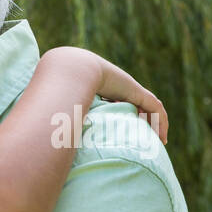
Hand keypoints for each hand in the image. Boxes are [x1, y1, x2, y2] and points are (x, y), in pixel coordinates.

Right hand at [41, 47, 167, 143]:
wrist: (74, 71)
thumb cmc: (65, 90)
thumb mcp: (66, 109)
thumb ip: (61, 120)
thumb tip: (50, 139)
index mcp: (103, 92)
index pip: (119, 105)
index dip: (125, 118)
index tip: (126, 134)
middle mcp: (118, 90)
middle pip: (137, 106)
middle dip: (144, 122)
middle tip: (147, 140)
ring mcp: (129, 90)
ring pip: (149, 108)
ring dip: (156, 124)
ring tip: (159, 141)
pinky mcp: (138, 92)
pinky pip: (155, 108)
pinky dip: (161, 122)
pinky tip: (162, 137)